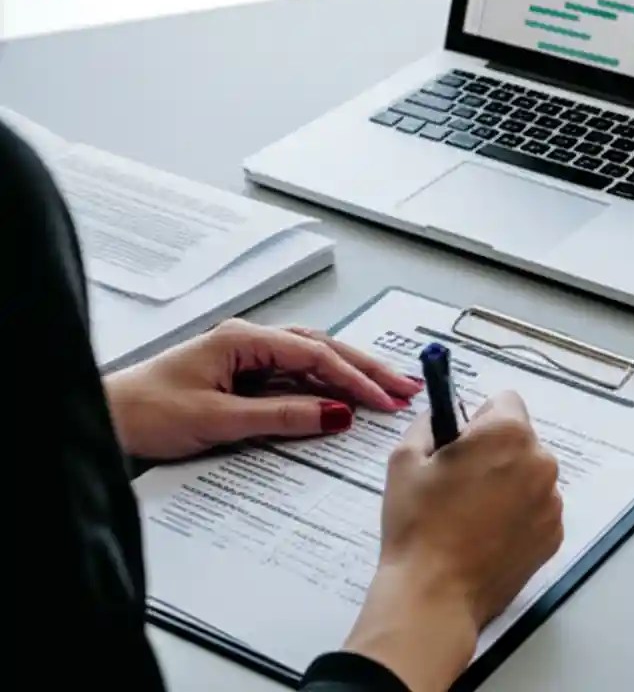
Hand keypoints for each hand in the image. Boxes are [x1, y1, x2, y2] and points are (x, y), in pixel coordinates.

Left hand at [103, 319, 421, 459]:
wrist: (102, 418)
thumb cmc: (145, 412)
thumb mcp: (219, 419)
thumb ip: (282, 416)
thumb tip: (336, 414)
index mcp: (244, 340)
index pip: (316, 356)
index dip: (355, 380)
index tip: (385, 400)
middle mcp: (249, 341)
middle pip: (322, 349)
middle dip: (367, 368)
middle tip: (405, 386)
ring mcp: (246, 357)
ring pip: (312, 360)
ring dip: (350, 374)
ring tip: (387, 389)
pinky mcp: (242, 376)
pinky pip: (294, 377)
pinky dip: (325, 387)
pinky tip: (344, 399)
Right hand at [344, 391, 563, 691]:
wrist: (435, 594)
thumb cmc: (418, 524)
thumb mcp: (405, 459)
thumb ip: (429, 423)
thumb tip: (444, 414)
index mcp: (509, 434)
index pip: (505, 401)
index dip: (478, 419)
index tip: (460, 443)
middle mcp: (541, 462)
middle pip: (520, 440)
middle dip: (494, 452)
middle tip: (459, 483)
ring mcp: (552, 502)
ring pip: (529, 475)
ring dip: (508, 484)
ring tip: (470, 515)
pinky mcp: (554, 535)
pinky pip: (536, 509)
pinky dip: (517, 516)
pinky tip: (485, 536)